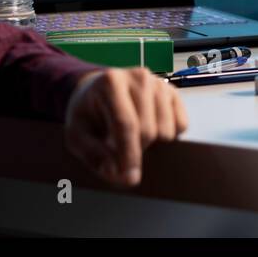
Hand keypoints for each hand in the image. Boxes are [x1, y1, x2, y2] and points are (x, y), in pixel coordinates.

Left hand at [64, 68, 187, 186]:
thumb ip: (93, 155)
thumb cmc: (87, 114)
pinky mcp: (173, 91)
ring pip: (167, 131)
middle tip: (120, 150)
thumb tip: (117, 173)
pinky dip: (168, 135)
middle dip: (136, 150)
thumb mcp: (76, 134)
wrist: (97, 91)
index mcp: (111, 82)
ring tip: (133, 137)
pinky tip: (150, 129)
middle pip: (148, 130)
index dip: (129, 156)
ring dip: (152, 144)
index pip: (126, 124)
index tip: (129, 179)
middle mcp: (138, 77)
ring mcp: (158, 83)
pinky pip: (181, 125)